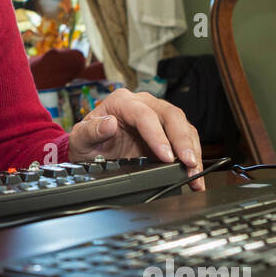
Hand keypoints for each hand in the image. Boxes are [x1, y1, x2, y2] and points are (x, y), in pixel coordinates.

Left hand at [68, 88, 204, 190]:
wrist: (91, 150)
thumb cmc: (87, 141)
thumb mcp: (80, 139)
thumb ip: (90, 131)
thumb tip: (108, 124)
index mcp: (122, 101)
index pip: (144, 114)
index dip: (157, 135)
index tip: (165, 155)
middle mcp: (143, 104)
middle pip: (171, 116)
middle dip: (182, 141)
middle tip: (188, 164)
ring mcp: (158, 117)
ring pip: (183, 126)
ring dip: (192, 151)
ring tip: (194, 175)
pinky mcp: (167, 132)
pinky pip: (185, 139)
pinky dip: (193, 156)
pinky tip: (195, 175)